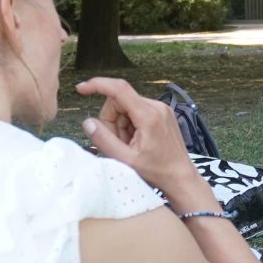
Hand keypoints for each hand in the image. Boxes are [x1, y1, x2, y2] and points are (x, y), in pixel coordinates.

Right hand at [77, 79, 202, 202]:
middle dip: (112, 121)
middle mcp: (156, 106)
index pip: (118, 89)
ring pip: (126, 107)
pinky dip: (130, 125)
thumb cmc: (158, 171)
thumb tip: (87, 122)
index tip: (81, 89)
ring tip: (130, 146)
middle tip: (119, 144)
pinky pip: (136, 111)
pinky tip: (136, 141)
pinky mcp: (161, 113)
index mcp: (149, 115)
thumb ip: (104, 140)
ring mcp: (161, 109)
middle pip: (119, 102)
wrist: (181, 177)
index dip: (97, 85)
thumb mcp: (126, 160)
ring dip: (121, 125)